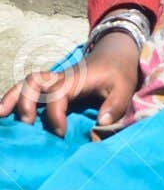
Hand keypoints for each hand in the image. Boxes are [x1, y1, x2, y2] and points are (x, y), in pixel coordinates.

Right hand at [0, 32, 139, 136]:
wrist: (116, 55)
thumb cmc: (119, 72)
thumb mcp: (125, 87)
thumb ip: (115, 105)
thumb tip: (101, 123)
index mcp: (76, 79)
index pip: (57, 95)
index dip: (55, 115)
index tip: (61, 134)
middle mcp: (60, 78)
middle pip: (33, 83)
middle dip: (25, 103)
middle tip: (27, 125)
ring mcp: (53, 81)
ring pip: (26, 84)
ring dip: (12, 98)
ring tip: (1, 116)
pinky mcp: (51, 85)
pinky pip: (27, 88)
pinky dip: (14, 97)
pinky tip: (4, 112)